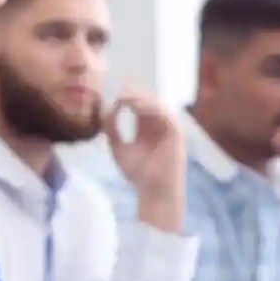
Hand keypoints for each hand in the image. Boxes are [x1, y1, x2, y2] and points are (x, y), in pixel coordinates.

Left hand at [106, 90, 184, 232]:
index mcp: (145, 126)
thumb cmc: (138, 173)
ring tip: (125, 96)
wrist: (153, 191)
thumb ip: (111, 129)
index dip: (125, 96)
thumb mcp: (117, 147)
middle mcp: (158, 124)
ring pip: (156, 104)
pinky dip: (152, 108)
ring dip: (141, 98)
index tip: (110, 94)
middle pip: (147, 100)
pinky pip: (166, 113)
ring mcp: (168, 127)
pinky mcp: (176, 132)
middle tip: (118, 89)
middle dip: (133, 93)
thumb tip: (103, 110)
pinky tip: (138, 107)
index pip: (136, 103)